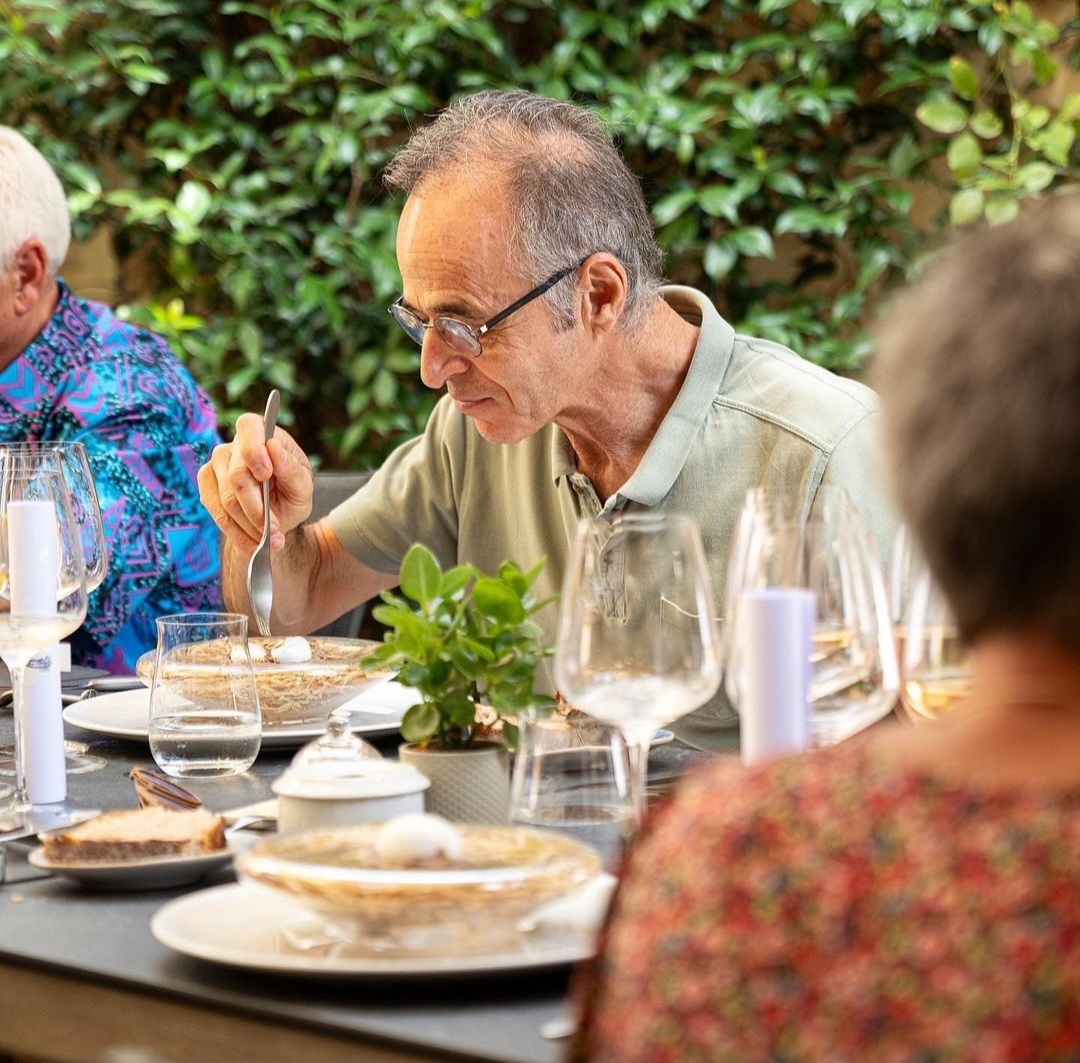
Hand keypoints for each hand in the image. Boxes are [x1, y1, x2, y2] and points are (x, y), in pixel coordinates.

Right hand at [198, 413, 312, 552]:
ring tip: (272, 540)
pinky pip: (218, 514)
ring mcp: (216, 466)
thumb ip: (290, 468)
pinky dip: (239, 533)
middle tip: (275, 528)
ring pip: (227, 501)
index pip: (248, 426)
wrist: (277, 516)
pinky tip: (255, 544)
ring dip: (251, 525)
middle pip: (237, 476)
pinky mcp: (207, 488)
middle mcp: (234, 446)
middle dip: (258, 508)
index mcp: (261, 433)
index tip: (265, 474)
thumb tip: (273, 446)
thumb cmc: (292, 492)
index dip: (253, 450)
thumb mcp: (303, 485)